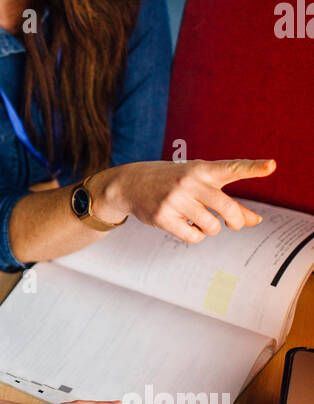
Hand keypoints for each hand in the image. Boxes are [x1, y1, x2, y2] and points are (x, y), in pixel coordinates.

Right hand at [91, 158, 275, 242]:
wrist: (130, 183)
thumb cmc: (174, 181)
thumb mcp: (200, 183)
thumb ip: (230, 201)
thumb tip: (256, 220)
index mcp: (202, 169)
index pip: (232, 168)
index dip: (254, 168)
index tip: (272, 165)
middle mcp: (189, 182)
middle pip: (228, 209)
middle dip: (236, 221)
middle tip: (233, 224)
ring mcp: (175, 200)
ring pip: (212, 227)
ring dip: (210, 228)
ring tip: (197, 218)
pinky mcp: (163, 217)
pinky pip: (194, 237)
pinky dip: (195, 235)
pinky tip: (185, 224)